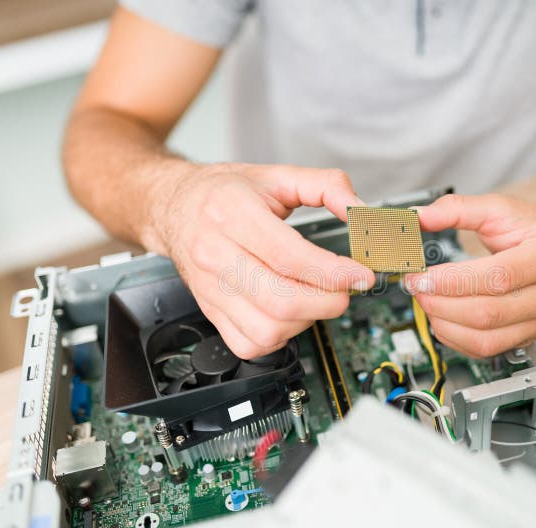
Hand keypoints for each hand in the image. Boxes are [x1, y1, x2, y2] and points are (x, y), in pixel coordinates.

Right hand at [148, 163, 374, 358]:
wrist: (174, 206)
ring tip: (315, 298)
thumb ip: (327, 185)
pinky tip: (288, 313)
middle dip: (327, 301)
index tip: (360, 275)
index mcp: (231, 213)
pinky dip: (279, 337)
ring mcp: (209, 287)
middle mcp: (215, 253)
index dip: (333, 272)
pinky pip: (249, 344)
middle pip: (281, 300)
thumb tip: (362, 211)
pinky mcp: (209, 311)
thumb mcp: (277, 175)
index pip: (289, 257)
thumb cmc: (224, 193)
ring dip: (305, 321)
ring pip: (267, 329)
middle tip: (346, 290)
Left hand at [404, 194, 535, 358]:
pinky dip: (456, 338)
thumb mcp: (499, 208)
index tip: (421, 276)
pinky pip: (488, 349)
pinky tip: (443, 319)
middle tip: (417, 288)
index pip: (498, 277)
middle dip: (442, 303)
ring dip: (445, 325)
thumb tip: (419, 217)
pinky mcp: (531, 336)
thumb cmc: (533, 229)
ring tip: (427, 302)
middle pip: (489, 313)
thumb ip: (457, 209)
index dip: (452, 281)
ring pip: (487, 339)